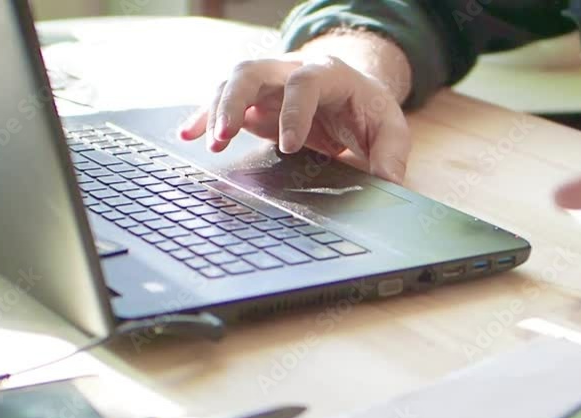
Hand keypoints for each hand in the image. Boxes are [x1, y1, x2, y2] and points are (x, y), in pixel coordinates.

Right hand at [178, 52, 411, 182]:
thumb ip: (391, 155)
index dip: (294, 111)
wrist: (354, 92)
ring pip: (232, 84)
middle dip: (234, 101)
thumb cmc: (369, 111)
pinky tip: (188, 134)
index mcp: (328, 75)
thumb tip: (389, 184)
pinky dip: (204, 117)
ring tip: (207, 143)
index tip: (289, 146)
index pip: (305, 83)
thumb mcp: (391, 129)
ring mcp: (268, 84)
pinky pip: (224, 102)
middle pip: (253, 71)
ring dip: (215, 111)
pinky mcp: (254, 101)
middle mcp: (291, 71)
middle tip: (225, 135)